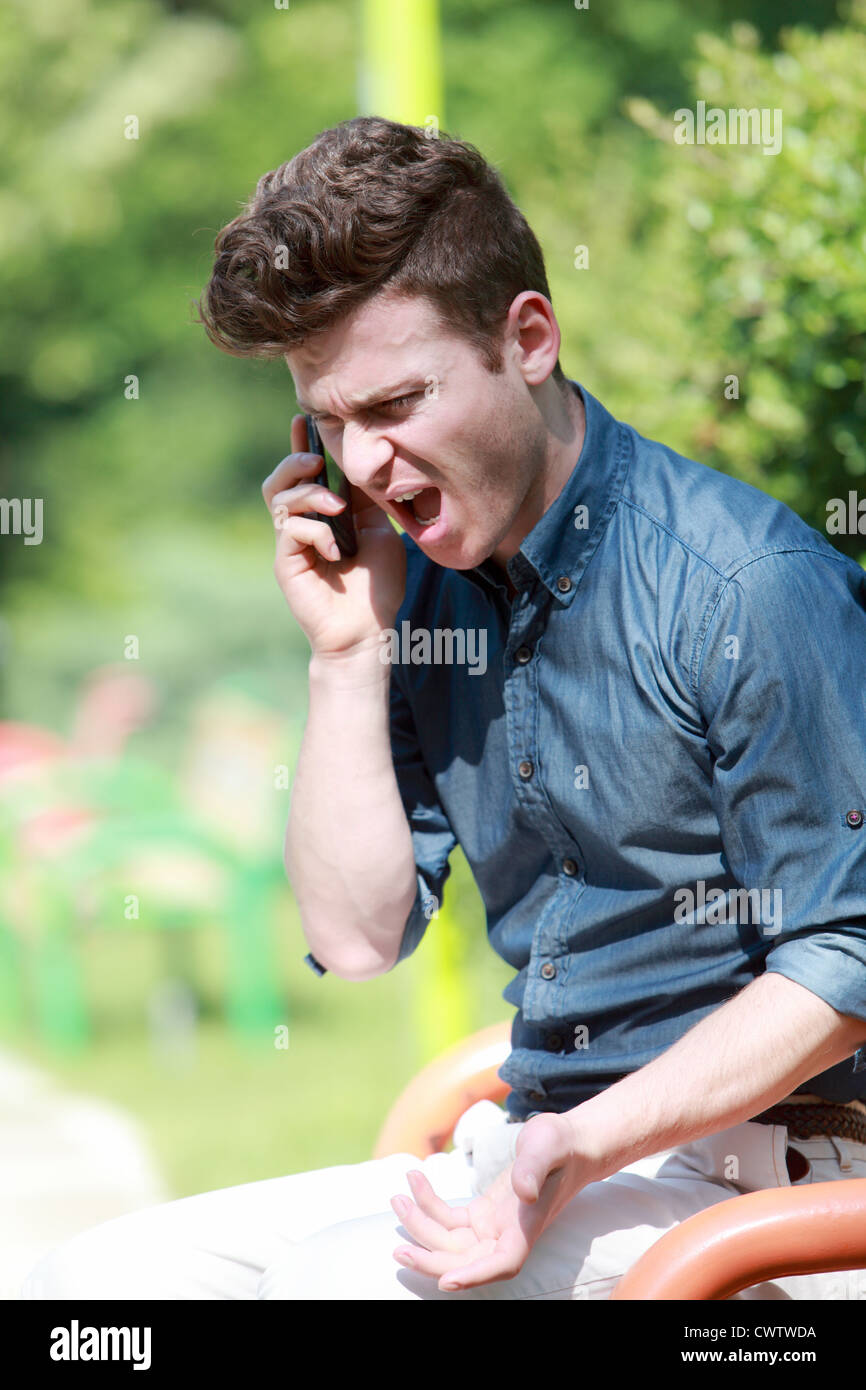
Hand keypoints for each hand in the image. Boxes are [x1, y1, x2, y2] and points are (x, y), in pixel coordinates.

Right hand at [261, 414, 406, 655]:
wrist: (369, 630)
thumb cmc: (377, 587)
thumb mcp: (381, 533)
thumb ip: (368, 502)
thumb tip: (363, 465)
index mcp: (325, 515)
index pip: (307, 474)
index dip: (302, 444)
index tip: (304, 418)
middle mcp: (304, 526)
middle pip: (280, 481)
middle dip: (294, 461)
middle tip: (315, 459)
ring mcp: (293, 544)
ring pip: (280, 500)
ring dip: (310, 494)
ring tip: (336, 507)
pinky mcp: (287, 563)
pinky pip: (291, 531)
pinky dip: (315, 532)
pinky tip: (338, 552)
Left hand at [389, 1112, 590, 1291]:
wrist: (567, 1142)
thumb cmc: (560, 1143)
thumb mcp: (547, 1145)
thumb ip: (533, 1169)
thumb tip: (522, 1192)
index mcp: (526, 1228)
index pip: (503, 1264)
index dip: (474, 1276)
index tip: (447, 1282)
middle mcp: (507, 1235)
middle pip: (465, 1261)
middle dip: (430, 1258)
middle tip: (398, 1252)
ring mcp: (492, 1227)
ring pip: (450, 1240)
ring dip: (420, 1224)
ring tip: (397, 1199)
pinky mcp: (483, 1213)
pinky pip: (449, 1218)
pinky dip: (428, 1202)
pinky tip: (414, 1180)